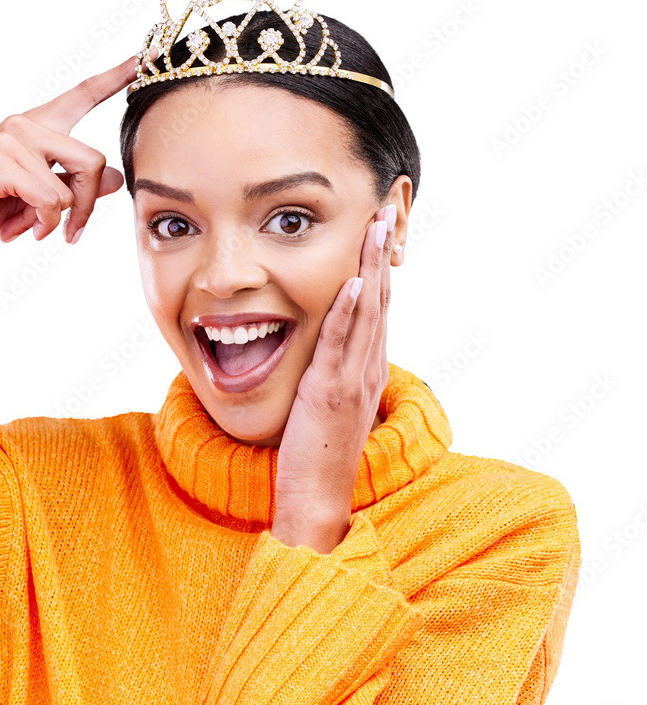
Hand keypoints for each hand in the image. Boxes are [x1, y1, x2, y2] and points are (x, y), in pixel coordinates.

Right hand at [0, 48, 155, 263]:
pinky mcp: (2, 161)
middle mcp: (26, 124)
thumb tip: (115, 178)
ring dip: (65, 219)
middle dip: (89, 205)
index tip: (153, 53)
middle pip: (94, 160)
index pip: (84, 94)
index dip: (119, 75)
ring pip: (76, 183)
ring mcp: (13, 138)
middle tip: (71, 233)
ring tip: (40, 232)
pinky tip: (20, 231)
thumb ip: (74, 184)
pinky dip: (44, 224)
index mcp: (35, 126)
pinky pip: (53, 200)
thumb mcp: (37, 197)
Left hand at [271, 204, 396, 552]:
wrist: (317, 496)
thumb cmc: (317, 452)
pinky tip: (355, 281)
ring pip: (368, 313)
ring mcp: (353, 380)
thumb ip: (332, 370)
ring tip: (378, 226)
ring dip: (373, 266)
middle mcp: (368, 368)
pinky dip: (349, 311)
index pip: (377, 305)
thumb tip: (324, 344)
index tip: (381, 228)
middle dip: (383, 251)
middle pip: (381, 298)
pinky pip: (342, 345)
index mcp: (367, 368)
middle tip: (388, 207)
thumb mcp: (328, 402)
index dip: (380, 264)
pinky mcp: (331, 393)